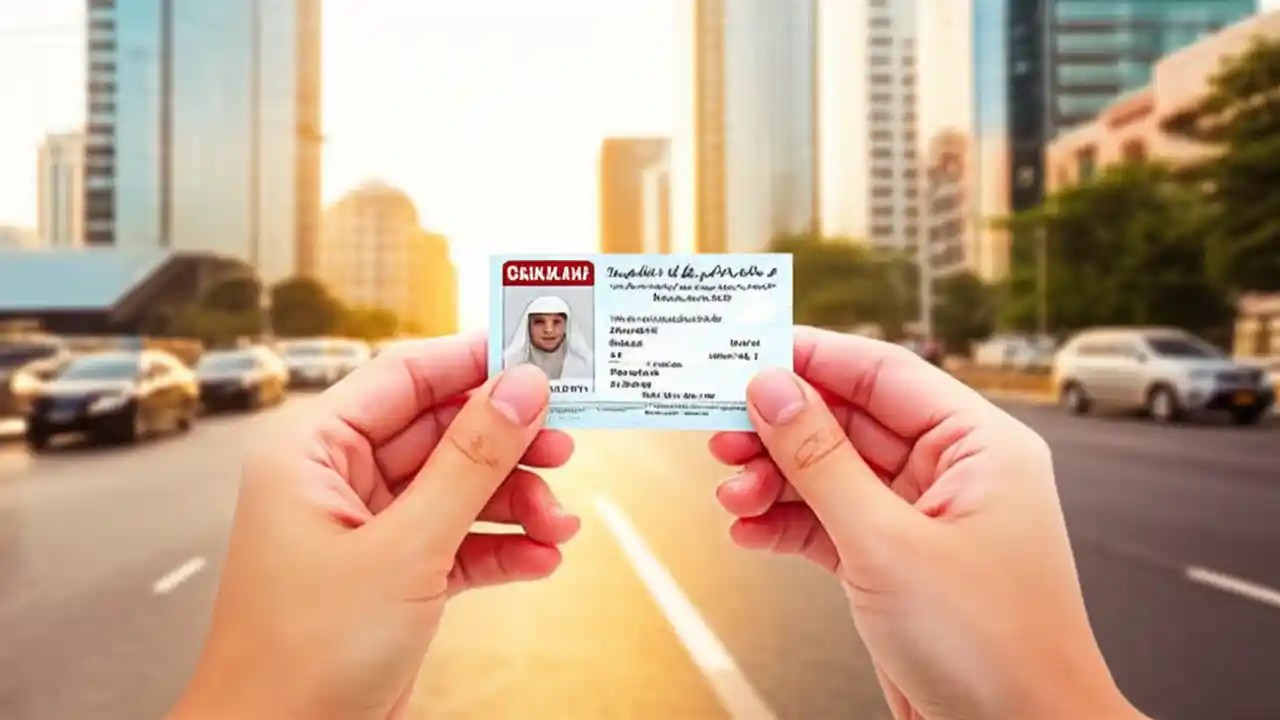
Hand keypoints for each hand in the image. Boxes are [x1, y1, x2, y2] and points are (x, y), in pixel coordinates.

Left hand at [170, 334, 579, 719]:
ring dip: (514, 502)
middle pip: (440, 432)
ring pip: (457, 488)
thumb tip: (521, 391)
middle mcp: (337, 481)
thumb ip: (470, 463)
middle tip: (564, 445)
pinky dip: (500, 547)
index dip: (473, 363)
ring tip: (557, 522)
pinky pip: (458, 540)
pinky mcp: (393, 575)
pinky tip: (539, 559)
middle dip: (507, 444)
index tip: (538, 357)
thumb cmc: (303, 657)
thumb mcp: (404, 548)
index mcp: (312, 451)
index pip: (404, 376)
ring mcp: (367, 530)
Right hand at [710, 328, 1143, 719]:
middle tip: (722, 430)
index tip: (749, 351)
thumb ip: (822, 461)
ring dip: (776, 480)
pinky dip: (787, 525)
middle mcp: (953, 474)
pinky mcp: (896, 564)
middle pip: (849, 422)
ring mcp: (923, 520)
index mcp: (979, 446)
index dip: (813, 357)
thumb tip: (773, 391)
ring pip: (832, 474)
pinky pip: (830, 524)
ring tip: (731, 492)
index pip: (884, 373)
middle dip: (781, 427)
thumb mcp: (888, 543)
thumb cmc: (994, 650)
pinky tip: (750, 531)